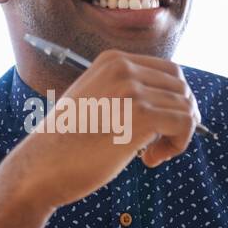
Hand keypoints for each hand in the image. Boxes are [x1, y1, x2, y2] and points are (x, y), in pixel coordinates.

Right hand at [5, 49, 202, 210]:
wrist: (41, 167)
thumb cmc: (68, 144)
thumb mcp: (98, 102)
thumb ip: (128, 95)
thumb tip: (176, 102)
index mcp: (112, 60)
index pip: (169, 71)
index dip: (173, 101)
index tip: (159, 129)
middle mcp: (123, 67)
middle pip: (181, 87)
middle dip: (180, 118)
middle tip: (159, 145)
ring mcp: (132, 89)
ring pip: (186, 107)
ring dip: (177, 136)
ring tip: (151, 155)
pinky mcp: (141, 115)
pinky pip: (185, 124)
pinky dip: (178, 145)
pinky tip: (150, 160)